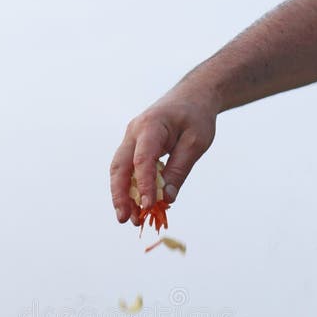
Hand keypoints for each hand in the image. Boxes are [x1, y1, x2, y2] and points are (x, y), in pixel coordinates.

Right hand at [110, 87, 216, 223]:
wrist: (192, 96)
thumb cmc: (197, 117)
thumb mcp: (196, 143)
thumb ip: (180, 170)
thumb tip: (167, 199)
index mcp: (151, 126)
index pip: (143, 160)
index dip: (144, 185)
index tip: (149, 206)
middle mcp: (134, 132)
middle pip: (119, 167)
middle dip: (120, 195)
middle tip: (125, 220)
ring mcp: (131, 139)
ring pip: (119, 171)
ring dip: (122, 196)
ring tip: (131, 219)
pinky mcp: (134, 147)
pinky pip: (127, 170)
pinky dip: (130, 188)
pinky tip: (137, 206)